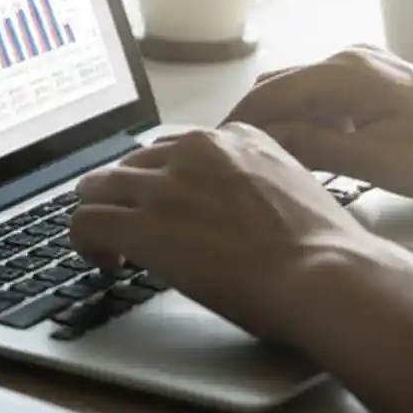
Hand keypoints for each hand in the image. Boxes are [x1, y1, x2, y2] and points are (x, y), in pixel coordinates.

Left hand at [70, 123, 410, 344]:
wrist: (326, 274)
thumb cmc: (325, 249)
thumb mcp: (294, 187)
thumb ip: (258, 181)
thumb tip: (242, 206)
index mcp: (235, 138)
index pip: (176, 147)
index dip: (165, 180)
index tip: (168, 205)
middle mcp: (195, 151)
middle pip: (132, 162)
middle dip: (128, 195)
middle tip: (133, 227)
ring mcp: (165, 186)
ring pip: (98, 185)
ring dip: (101, 213)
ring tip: (111, 246)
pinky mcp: (142, 224)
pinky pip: (87, 222)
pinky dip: (86, 242)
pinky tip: (106, 263)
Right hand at [224, 45, 412, 206]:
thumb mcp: (371, 159)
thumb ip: (311, 145)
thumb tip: (261, 141)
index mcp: (343, 72)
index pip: (268, 93)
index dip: (235, 120)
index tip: (208, 148)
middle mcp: (349, 58)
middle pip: (279, 86)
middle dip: (250, 117)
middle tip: (227, 157)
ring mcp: (366, 67)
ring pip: (301, 91)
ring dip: (279, 120)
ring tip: (258, 157)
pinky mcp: (379, 83)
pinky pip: (325, 96)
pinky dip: (306, 119)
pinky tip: (304, 148)